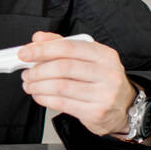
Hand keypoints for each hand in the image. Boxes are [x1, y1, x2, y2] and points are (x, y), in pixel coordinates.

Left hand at [17, 32, 138, 137]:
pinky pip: (62, 103)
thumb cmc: (103, 81)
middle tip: (27, 73)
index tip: (26, 53)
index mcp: (104, 55)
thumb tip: (38, 38)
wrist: (124, 108)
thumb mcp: (88, 58)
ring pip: (60, 86)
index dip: (43, 49)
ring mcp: (104, 94)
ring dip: (38, 85)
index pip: (69, 47)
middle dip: (38, 70)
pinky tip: (39, 95)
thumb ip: (62, 45)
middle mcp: (107, 73)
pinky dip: (44, 98)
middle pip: (63, 67)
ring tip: (30, 84)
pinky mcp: (96, 112)